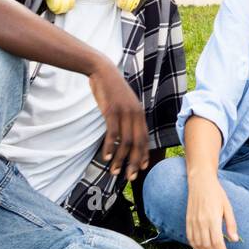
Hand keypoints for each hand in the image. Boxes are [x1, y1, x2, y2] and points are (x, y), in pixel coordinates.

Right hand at [89, 59, 149, 180]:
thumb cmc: (111, 90)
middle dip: (134, 162)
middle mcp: (135, 114)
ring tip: (115, 172)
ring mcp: (124, 112)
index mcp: (140, 113)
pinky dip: (110, 147)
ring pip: (126, 141)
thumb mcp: (123, 104)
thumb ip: (127, 117)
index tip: (141, 168)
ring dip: (120, 159)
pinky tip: (106, 157)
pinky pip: (113, 133)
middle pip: (138, 143)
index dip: (144, 154)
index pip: (145, 138)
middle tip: (130, 177)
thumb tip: (124, 134)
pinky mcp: (112, 111)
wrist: (103, 71)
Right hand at [186, 172, 238, 248]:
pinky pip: (190, 238)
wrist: (201, 182)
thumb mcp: (228, 207)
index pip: (217, 242)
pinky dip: (196, 247)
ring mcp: (193, 222)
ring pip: (199, 244)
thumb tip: (235, 240)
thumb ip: (231, 224)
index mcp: (213, 219)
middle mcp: (201, 222)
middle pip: (208, 246)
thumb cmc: (216, 193)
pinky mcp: (188, 221)